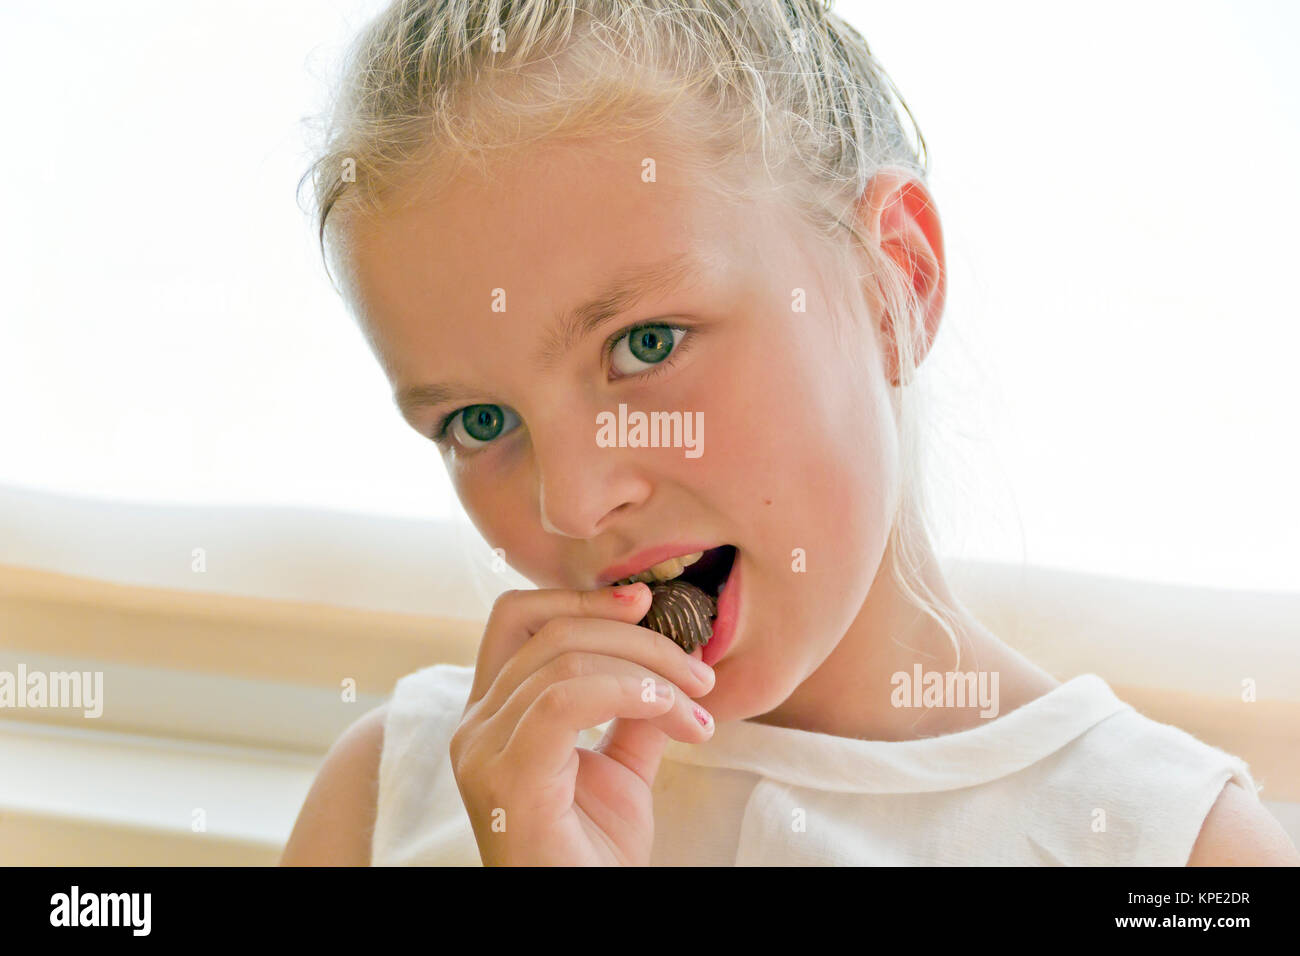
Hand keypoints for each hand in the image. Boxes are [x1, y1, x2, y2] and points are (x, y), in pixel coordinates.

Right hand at [448, 583, 715, 865]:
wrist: (581, 916)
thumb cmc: (594, 857)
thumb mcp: (623, 767)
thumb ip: (635, 710)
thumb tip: (670, 662)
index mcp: (493, 713)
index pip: (519, 618)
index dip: (580, 596)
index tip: (645, 600)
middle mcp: (475, 724)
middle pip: (552, 630)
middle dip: (637, 637)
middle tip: (699, 673)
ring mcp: (481, 749)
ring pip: (566, 658)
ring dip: (649, 672)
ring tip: (697, 708)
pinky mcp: (504, 776)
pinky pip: (566, 700)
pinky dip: (627, 691)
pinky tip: (668, 710)